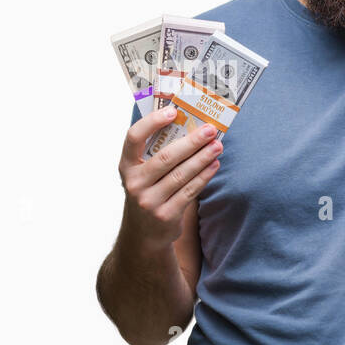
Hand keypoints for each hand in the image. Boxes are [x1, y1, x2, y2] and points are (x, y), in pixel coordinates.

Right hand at [119, 105, 222, 249]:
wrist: (144, 234)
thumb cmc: (149, 192)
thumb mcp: (143, 175)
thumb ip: (157, 155)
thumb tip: (191, 129)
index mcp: (126, 166)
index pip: (133, 137)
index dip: (152, 122)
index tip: (173, 111)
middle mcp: (134, 183)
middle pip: (166, 157)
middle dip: (192, 142)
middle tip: (210, 130)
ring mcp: (149, 201)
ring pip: (181, 174)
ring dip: (203, 158)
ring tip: (218, 146)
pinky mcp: (166, 215)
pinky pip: (190, 191)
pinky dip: (204, 176)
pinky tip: (215, 164)